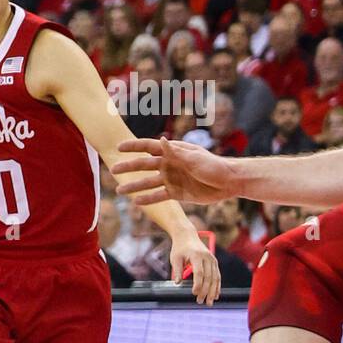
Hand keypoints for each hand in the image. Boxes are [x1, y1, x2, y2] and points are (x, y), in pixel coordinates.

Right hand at [111, 138, 237, 204]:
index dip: (134, 147)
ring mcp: (171, 179)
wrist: (229, 182)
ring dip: (134, 186)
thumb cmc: (214, 165)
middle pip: (144, 165)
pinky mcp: (176, 193)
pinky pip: (158, 196)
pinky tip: (136, 202)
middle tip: (113, 170)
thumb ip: (176, 152)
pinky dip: (148, 199)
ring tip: (119, 191)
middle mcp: (169, 165)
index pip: (149, 147)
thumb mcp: (194, 158)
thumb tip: (161, 140)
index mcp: (173, 152)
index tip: (118, 147)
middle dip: (128, 167)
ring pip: (148, 183)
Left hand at [170, 231, 221, 304]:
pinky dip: (217, 286)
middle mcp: (207, 257)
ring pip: (215, 278)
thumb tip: (177, 283)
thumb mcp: (175, 257)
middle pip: (208, 277)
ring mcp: (212, 260)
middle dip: (205, 291)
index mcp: (197, 256)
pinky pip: (217, 276)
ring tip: (209, 302)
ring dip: (213, 291)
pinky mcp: (214, 262)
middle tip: (200, 302)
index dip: (197, 284)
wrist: (187, 236)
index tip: (194, 293)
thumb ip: (177, 270)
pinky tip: (216, 295)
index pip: (199, 272)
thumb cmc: (179, 248)